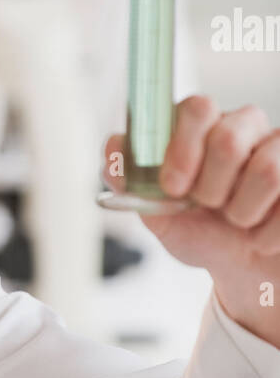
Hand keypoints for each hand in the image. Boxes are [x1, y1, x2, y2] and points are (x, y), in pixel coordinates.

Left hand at [103, 97, 279, 348]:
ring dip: (242, 212)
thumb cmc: (201, 231)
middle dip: (211, 187)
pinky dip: (268, 233)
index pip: (197, 108)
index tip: (173, 186)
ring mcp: (279, 146)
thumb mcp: (158, 214)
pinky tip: (261, 236)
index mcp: (202, 127)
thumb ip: (132, 182)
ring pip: (266, 170)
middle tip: (207, 205)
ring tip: (237, 221)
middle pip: (230, 138)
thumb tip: (114, 147)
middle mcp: (244, 125)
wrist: (243, 269)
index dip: (182, 147)